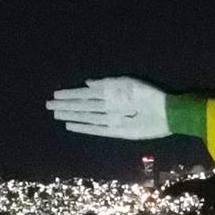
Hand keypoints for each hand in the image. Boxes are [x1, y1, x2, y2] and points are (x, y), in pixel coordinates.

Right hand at [47, 77, 170, 139]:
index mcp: (110, 93)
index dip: (70, 94)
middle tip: (48, 105)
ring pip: (86, 117)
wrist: (165, 113)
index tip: (56, 94)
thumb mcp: (127, 84)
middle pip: (82, 106)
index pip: (85, 94)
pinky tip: (71, 126)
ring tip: (56, 114)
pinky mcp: (116, 132)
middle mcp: (108, 107)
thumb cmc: (148, 95)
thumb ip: (106, 84)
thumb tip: (87, 83)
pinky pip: (96, 129)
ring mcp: (111, 119)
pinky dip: (84, 128)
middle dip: (66, 105)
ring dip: (71, 115)